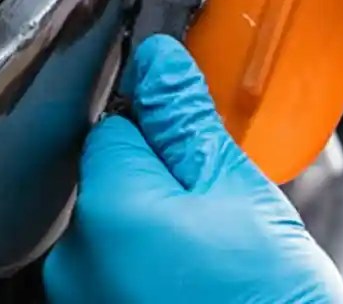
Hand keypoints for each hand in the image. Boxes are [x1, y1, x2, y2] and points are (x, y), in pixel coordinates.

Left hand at [44, 35, 342, 303]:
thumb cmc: (267, 302)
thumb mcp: (238, 192)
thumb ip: (188, 119)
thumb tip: (160, 62)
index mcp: (105, 207)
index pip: (113, 124)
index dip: (162, 121)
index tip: (198, 132)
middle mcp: (74, 259)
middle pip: (112, 177)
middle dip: (162, 175)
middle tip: (222, 199)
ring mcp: (83, 300)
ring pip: (117, 228)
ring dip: (157, 223)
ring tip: (217, 247)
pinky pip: (119, 272)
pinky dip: (151, 266)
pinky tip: (199, 279)